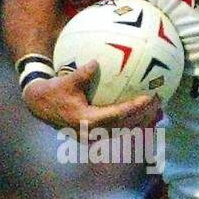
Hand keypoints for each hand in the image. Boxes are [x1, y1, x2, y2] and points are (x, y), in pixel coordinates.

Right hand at [22, 61, 161, 130]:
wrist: (39, 107)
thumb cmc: (53, 91)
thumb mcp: (66, 81)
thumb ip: (82, 74)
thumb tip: (95, 61)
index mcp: (87, 121)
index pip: (116, 115)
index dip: (133, 108)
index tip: (148, 99)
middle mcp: (93, 133)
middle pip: (126, 126)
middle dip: (145, 116)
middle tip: (159, 103)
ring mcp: (95, 137)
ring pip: (125, 131)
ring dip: (143, 122)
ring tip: (159, 112)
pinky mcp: (97, 136)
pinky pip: (120, 130)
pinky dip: (134, 124)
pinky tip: (146, 116)